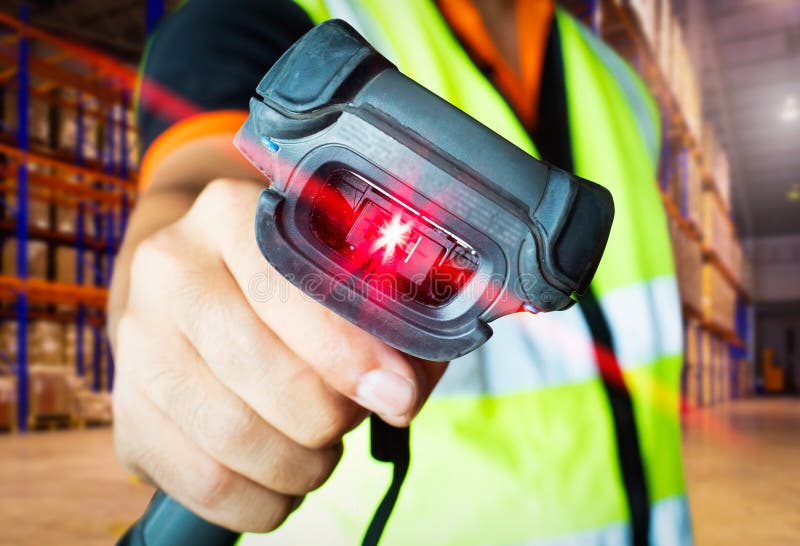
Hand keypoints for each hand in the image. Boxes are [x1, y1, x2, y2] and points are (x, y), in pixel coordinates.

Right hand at [111, 178, 447, 531]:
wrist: (201, 292)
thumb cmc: (294, 287)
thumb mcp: (349, 277)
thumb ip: (392, 319)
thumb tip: (405, 389)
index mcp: (230, 216)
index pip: (289, 292)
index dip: (350, 354)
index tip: (397, 396)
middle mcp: (170, 268)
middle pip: (261, 371)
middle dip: (329, 416)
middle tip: (352, 419)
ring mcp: (138, 340)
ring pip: (231, 436)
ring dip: (299, 464)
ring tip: (321, 451)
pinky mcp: (127, 409)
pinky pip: (200, 481)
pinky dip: (260, 500)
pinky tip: (284, 483)